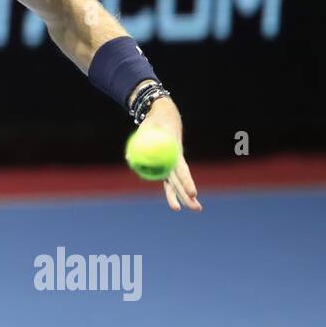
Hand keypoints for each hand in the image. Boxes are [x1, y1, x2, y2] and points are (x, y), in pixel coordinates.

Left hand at [137, 98, 201, 212]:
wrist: (165, 117)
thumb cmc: (155, 123)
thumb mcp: (146, 129)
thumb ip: (140, 144)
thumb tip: (128, 159)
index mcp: (175, 154)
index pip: (182, 171)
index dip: (187, 183)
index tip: (194, 193)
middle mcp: (175, 161)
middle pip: (182, 181)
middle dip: (189, 195)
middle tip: (197, 209)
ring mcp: (172, 165)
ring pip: (177, 183)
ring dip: (183, 197)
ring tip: (196, 209)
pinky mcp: (167, 167)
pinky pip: (168, 181)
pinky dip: (171, 192)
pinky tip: (176, 204)